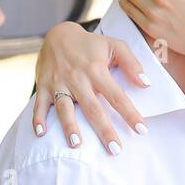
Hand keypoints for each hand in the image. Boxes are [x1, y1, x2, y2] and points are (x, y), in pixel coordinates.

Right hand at [32, 21, 151, 152]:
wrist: (58, 34)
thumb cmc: (91, 44)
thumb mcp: (115, 45)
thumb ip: (132, 64)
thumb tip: (146, 84)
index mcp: (97, 70)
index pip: (116, 95)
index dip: (130, 113)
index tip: (142, 130)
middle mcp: (78, 78)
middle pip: (92, 108)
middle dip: (104, 130)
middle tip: (115, 150)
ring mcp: (58, 83)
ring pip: (64, 108)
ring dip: (70, 127)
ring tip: (77, 145)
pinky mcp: (43, 86)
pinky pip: (39, 105)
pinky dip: (38, 119)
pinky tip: (41, 133)